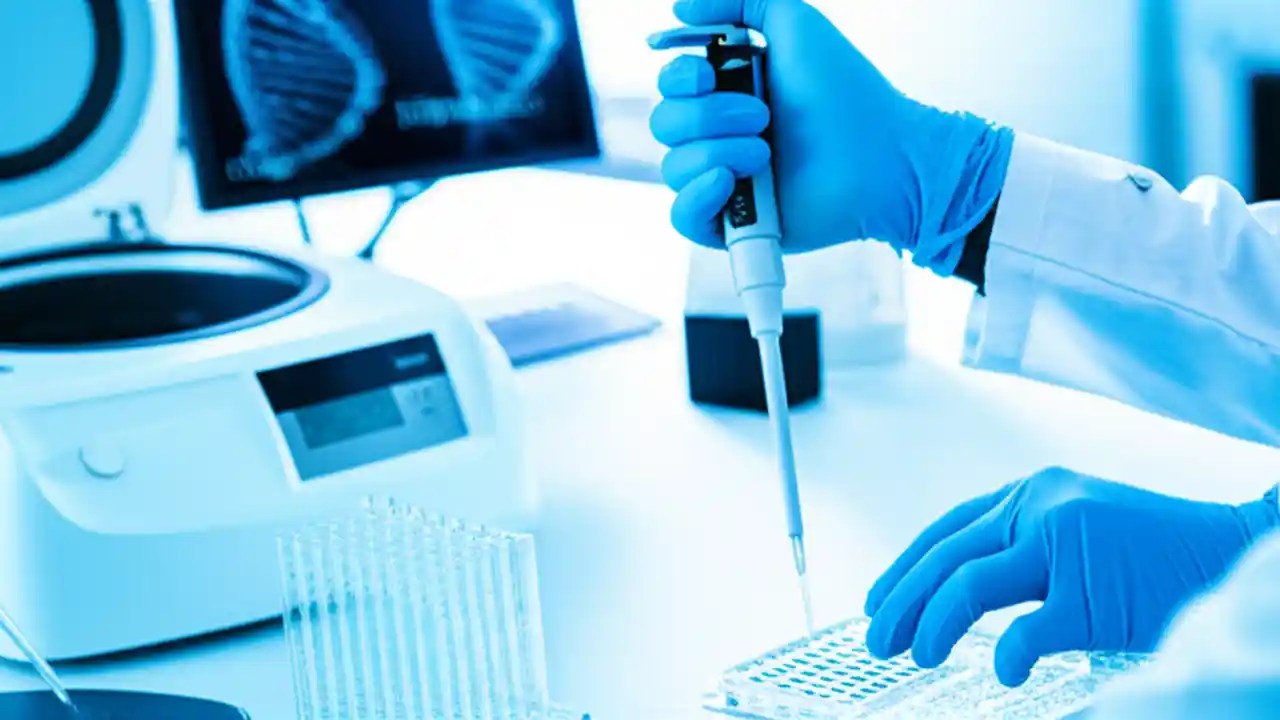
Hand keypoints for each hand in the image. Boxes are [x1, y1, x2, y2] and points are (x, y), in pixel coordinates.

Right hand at [649, 0, 1014, 274]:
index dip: (680, 78)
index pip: (671, 86)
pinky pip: (681, 218)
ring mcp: (724, 183)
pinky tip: (730, 183)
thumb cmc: (845, 93)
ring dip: (718, 153)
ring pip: (672, 168)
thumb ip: (738, 0)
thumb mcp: (794, 22)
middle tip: (764, 118)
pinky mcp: (732, 226)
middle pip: (665, 124)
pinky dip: (697, 198)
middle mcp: (719, 136)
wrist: (881, 158)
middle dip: (709, 116)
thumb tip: (679, 10)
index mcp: (727, 92)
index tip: (710, 75)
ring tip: (767, 155)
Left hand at [863, 467, 1279, 686]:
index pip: (947, 530)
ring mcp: (1065, 543)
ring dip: (932, 624)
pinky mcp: (1094, 590)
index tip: (875, 600)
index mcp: (1031, 492)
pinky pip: (1029, 627)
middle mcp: (1040, 506)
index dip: (903, 567)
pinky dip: (1006, 652)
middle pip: (946, 557)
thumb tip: (953, 594)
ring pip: (967, 583)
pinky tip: (1000, 672)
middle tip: (878, 640)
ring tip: (918, 655)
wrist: (1232, 552)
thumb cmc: (1151, 556)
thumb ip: (1021, 549)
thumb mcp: (1073, 534)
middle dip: (901, 602)